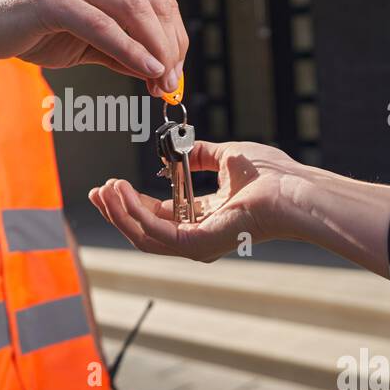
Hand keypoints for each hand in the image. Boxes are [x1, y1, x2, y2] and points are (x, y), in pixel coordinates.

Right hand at [0, 0, 186, 95]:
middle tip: (172, 84)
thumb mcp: (83, 45)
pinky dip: (129, 49)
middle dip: (171, 47)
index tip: (174, 75)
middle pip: (154, 5)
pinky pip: (102, 25)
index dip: (175, 39)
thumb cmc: (26, 33)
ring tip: (162, 81)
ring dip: (156, 50)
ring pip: (135, 10)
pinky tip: (145, 70)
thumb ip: (118, 53)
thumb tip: (156, 72)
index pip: (158, 2)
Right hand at [88, 140, 312, 261]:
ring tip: (105, 189)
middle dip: (116, 210)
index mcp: (204, 219)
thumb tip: (186, 144)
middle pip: (144, 230)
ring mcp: (196, 245)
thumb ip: (203, 154)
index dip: (131, 202)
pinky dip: (133, 212)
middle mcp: (197, 237)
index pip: (158, 216)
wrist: (292, 188)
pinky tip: (120, 192)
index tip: (110, 185)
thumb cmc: (273, 176)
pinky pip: (154, 232)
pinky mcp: (196, 244)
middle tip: (97, 190)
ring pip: (143, 235)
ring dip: (119, 211)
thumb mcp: (228, 157)